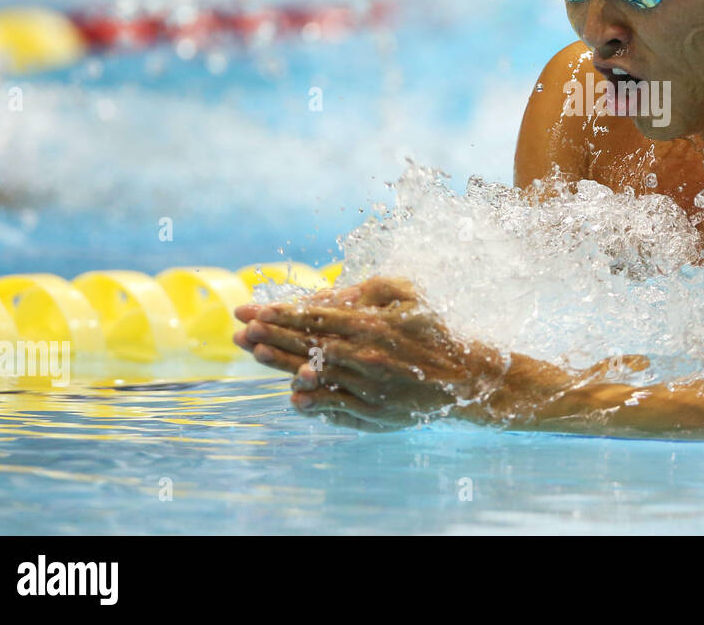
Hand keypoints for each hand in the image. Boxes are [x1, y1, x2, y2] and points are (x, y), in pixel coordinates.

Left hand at [234, 275, 502, 429]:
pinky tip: (292, 393)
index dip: (281, 313)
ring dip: (280, 363)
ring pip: (314, 375)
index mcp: (372, 323)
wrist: (465, 377)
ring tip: (253, 353)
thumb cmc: (433, 330)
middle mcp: (365, 356)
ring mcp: (367, 387)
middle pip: (306, 345)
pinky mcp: (372, 413)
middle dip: (269, 336)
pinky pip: (333, 407)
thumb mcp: (408, 296)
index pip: (316, 317)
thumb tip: (330, 296)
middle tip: (239, 331)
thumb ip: (368, 290)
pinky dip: (311, 400)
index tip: (254, 309)